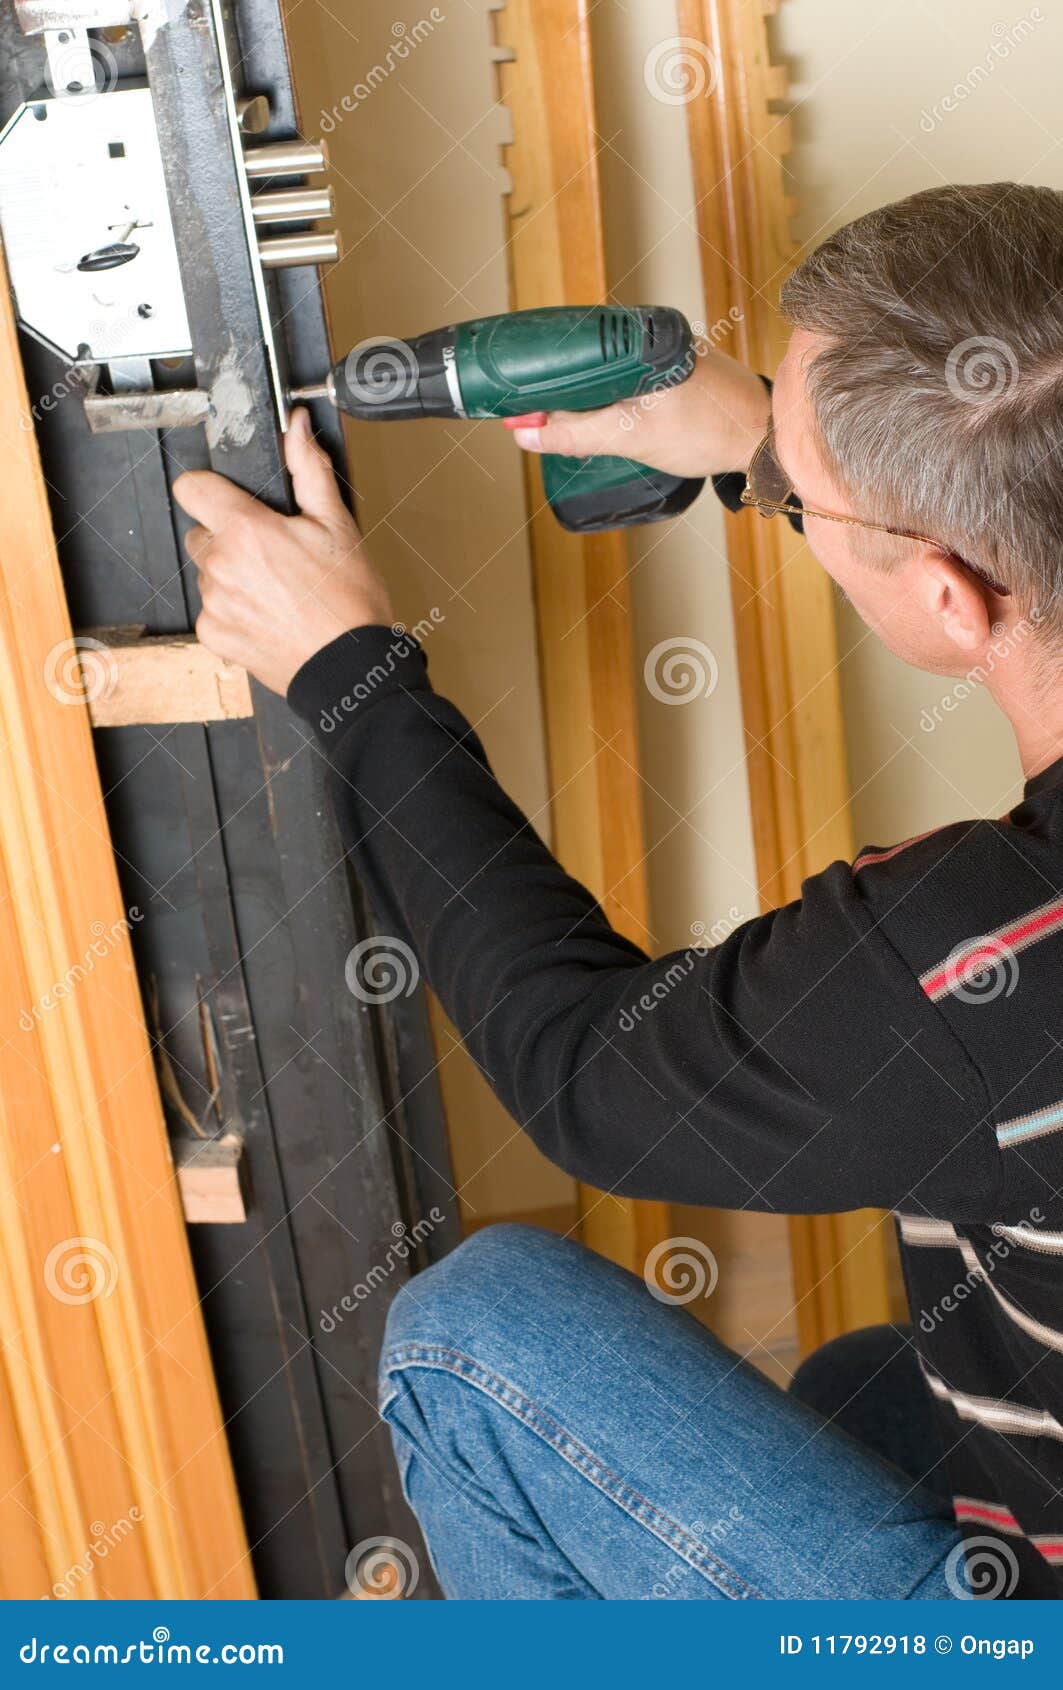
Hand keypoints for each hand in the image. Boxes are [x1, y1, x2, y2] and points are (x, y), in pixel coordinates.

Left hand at [173, 409, 392, 695]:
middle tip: (270, 554)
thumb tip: (298, 426)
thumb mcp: (337, 524)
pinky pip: (211, 611)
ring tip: (275, 591)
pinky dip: (232, 612)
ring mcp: (213, 603)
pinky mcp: (213, 635)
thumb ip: (308, 469)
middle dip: (227, 538)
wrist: (349, 665)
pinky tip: (268, 616)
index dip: (210, 490)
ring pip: (207, 574)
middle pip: (201, 534)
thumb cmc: (348, 601)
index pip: (191, 488)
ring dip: (231, 576)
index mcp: (245, 530)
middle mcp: (220, 565)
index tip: (228, 500)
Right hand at [506, 345, 769, 478]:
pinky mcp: (676, 368)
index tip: (515, 393)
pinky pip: (628, 377)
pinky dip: (609, 396)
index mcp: (642, 335)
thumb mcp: (631, 436)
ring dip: (584, 394)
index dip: (540, 368)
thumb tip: (526, 434)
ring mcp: (666, 350)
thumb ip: (574, 433)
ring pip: (607, 370)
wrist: (766, 437)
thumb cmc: (710, 432)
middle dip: (558, 386)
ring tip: (561, 419)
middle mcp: (655, 333)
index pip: (573, 343)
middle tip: (532, 415)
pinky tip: (602, 416)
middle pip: (586, 356)